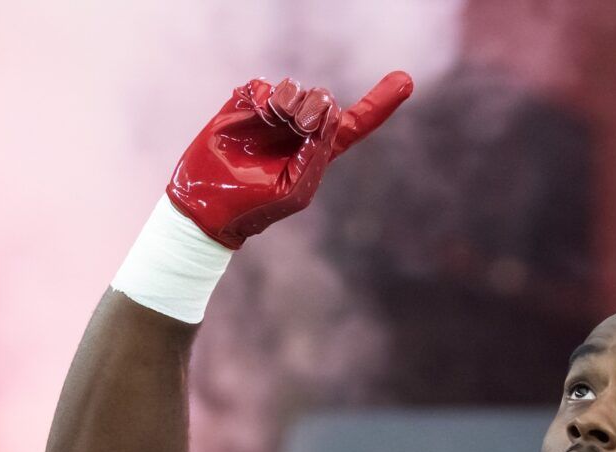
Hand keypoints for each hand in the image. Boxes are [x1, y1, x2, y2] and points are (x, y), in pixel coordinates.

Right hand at [166, 71, 412, 247]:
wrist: (209, 202)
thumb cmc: (256, 206)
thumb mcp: (296, 190)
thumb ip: (317, 154)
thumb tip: (327, 116)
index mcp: (319, 151)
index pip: (356, 124)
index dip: (380, 103)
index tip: (406, 80)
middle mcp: (300, 129)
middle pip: (325, 99)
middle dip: (317, 107)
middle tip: (299, 125)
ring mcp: (274, 115)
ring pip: (296, 87)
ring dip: (289, 101)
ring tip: (272, 121)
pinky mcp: (247, 104)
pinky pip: (264, 84)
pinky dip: (263, 96)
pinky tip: (256, 114)